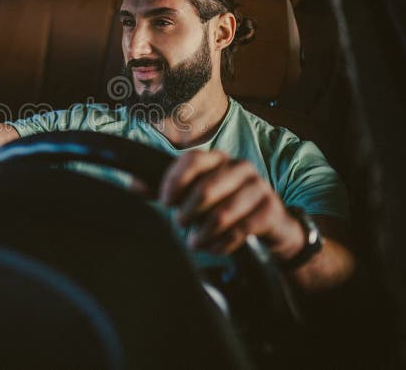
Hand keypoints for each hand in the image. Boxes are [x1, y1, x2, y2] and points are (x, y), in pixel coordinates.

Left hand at [158, 150, 304, 260]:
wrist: (271, 223)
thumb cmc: (225, 205)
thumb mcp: (198, 194)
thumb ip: (168, 189)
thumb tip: (134, 187)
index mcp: (218, 158)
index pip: (192, 160)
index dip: (175, 181)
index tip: (165, 202)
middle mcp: (240, 167)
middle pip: (205, 188)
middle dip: (187, 212)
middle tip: (180, 224)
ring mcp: (259, 188)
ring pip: (222, 214)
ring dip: (203, 233)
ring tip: (194, 242)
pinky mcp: (270, 211)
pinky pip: (240, 231)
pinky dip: (222, 244)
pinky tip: (214, 248)